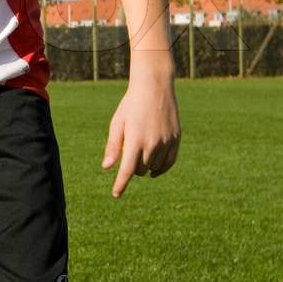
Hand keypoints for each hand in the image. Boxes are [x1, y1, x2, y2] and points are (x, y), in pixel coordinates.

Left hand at [101, 62, 179, 197]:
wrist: (154, 87)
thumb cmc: (131, 105)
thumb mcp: (118, 123)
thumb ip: (113, 146)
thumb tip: (107, 167)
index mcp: (134, 140)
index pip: (126, 170)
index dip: (120, 184)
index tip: (116, 194)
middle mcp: (152, 144)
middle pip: (140, 169)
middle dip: (132, 168)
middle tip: (128, 156)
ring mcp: (166, 142)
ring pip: (154, 167)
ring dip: (146, 167)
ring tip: (140, 155)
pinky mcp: (176, 139)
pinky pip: (169, 162)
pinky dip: (161, 169)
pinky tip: (155, 171)